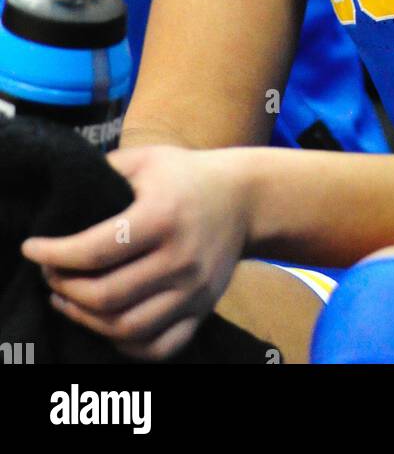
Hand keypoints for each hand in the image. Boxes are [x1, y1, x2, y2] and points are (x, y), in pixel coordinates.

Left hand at [20, 144, 250, 360]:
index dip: (55, 254)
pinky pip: (160, 348)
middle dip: (66, 289)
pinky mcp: (202, 310)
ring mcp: (194, 290)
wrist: (245, 198)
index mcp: (162, 216)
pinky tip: (105, 325)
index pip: (96, 249)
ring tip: (67, 301)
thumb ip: (105, 172)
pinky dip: (126, 346)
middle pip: (107, 296)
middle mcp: (180, 258)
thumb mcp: (147, 159)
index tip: (33, 249)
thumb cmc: (186, 175)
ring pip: (128, 329)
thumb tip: (61, 195)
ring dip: (86, 320)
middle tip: (50, 275)